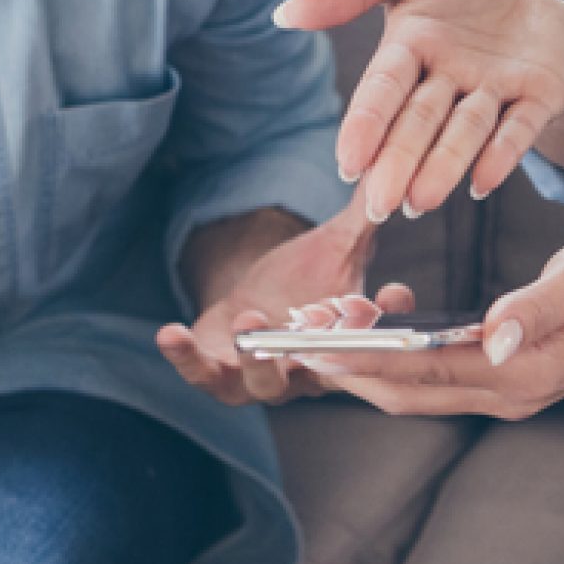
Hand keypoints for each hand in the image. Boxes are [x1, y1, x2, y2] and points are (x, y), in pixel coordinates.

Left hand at [156, 198, 410, 405]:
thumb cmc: (304, 278)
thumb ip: (363, 220)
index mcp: (349, 344)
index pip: (378, 338)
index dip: (387, 320)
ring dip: (257, 358)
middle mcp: (310, 371)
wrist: (253, 298)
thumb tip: (388, 180)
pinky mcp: (219, 374)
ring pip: (264, 383)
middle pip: (322, 371)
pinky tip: (170, 332)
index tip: (393, 292)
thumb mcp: (337, 245)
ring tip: (250, 323)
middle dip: (319, 346)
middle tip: (316, 316)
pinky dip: (185, 357)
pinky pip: (202, 374)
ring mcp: (263, 379)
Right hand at [275, 0, 563, 220]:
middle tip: (382, 205)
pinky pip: (520, 126)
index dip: (367, 125)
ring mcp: (495, 91)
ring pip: (466, 132)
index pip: (383, 90)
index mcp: (410, 49)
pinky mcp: (539, 97)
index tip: (348, 163)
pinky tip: (482, 182)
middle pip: (420, 122)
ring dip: (444, 166)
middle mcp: (448, 79)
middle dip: (401, 161)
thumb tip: (284, 13)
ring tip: (421, 202)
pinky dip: (503, 153)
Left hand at [293, 231, 563, 419]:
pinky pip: (434, 372)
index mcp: (519, 375)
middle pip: (405, 390)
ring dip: (365, 358)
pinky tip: (375, 317)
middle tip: (297, 326)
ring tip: (322, 317)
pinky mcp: (504, 372)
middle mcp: (505, 393)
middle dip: (346, 362)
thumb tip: (492, 336)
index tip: (312, 339)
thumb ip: (537, 309)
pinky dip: (395, 351)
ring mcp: (504, 387)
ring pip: (415, 385)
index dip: (361, 356)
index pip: (421, 372)